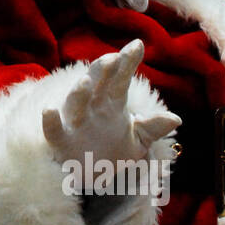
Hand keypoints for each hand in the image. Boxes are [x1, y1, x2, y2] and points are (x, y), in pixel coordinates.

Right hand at [41, 40, 179, 174]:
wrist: (93, 178)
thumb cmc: (113, 153)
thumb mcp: (138, 141)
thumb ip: (152, 128)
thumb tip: (175, 119)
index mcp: (112, 103)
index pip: (120, 78)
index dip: (128, 62)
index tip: (138, 45)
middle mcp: (93, 108)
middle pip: (97, 84)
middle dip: (103, 71)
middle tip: (112, 58)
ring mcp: (76, 123)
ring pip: (75, 104)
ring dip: (78, 93)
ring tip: (84, 81)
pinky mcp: (61, 142)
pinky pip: (54, 130)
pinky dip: (50, 121)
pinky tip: (49, 111)